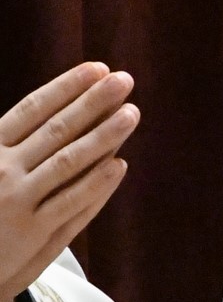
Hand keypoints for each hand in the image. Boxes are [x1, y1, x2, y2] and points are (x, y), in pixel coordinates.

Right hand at [0, 65, 138, 301]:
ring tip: (131, 114)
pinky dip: (97, 184)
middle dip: (93, 102)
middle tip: (125, 80)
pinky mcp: (32, 232)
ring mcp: (17, 200)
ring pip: (69, 162)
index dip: (67, 88)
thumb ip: (10, 142)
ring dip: (104, 135)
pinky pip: (71, 203)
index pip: (33, 109)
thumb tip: (49, 111)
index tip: (97, 69)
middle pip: (56, 129)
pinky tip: (119, 165)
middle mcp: (2, 169)